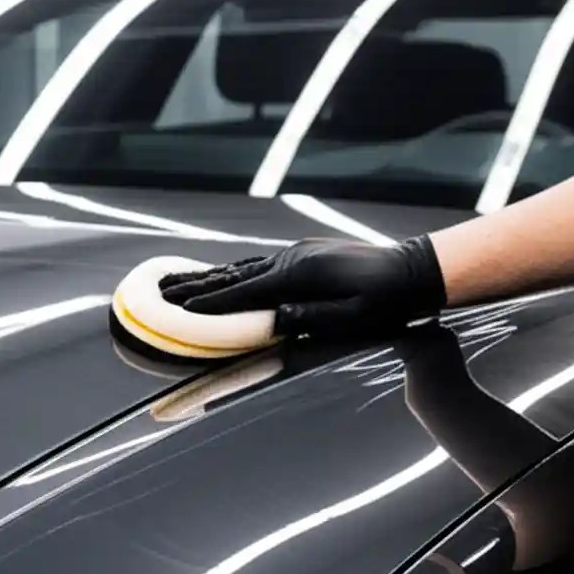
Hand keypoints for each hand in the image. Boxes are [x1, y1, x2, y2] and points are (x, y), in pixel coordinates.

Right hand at [160, 237, 446, 337]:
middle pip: (232, 277)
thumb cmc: (385, 302)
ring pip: (241, 268)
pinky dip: (231, 272)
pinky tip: (220, 275)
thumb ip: (313, 317)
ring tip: (176, 283)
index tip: (177, 311)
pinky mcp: (303, 254)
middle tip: (160, 294)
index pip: (243, 294)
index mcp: (298, 277)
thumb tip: (275, 320)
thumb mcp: (353, 317)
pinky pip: (257, 264)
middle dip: (194, 288)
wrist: (413, 270)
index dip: (209, 305)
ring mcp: (295, 254)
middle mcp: (290, 259)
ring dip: (206, 277)